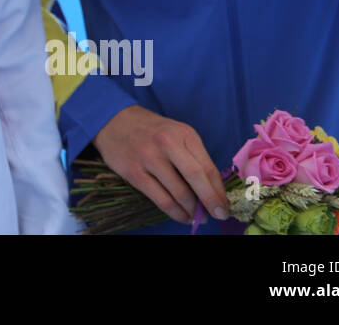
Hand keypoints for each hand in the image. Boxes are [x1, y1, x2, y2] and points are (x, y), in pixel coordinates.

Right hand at [92, 105, 229, 224]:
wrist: (113, 120)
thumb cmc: (151, 130)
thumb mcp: (177, 134)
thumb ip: (193, 156)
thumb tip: (211, 190)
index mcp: (184, 134)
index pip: (208, 167)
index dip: (219, 191)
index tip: (225, 206)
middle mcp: (168, 144)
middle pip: (196, 179)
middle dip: (211, 202)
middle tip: (219, 216)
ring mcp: (149, 158)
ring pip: (179, 192)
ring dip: (192, 211)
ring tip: (196, 217)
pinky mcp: (134, 172)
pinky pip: (160, 199)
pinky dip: (174, 212)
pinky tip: (181, 216)